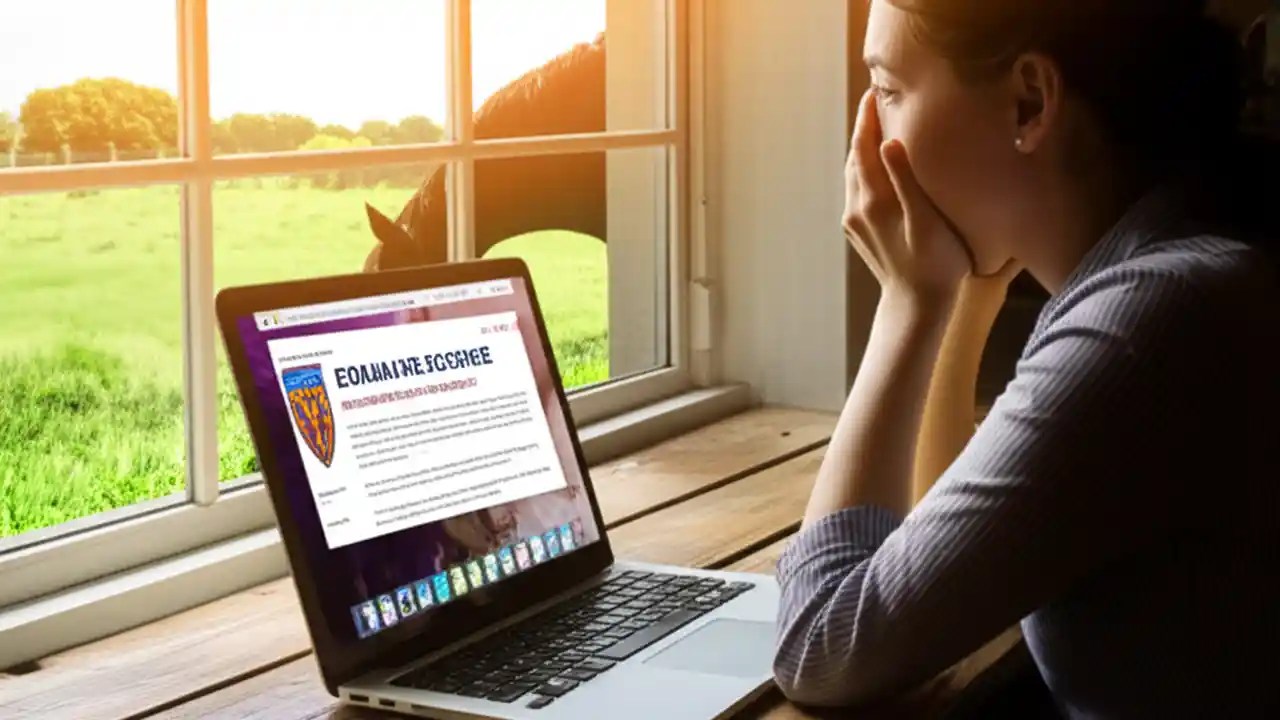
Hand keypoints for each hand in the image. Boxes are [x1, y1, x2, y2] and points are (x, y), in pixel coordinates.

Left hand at [844, 90, 971, 307]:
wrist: (916, 305)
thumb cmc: (935, 263)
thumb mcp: (925, 221)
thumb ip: (905, 181)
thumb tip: (887, 143)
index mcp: (873, 200)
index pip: (864, 147)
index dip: (868, 118)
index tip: (875, 91)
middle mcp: (856, 208)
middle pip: (854, 156)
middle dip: (863, 127)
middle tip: (876, 100)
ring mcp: (854, 221)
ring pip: (853, 173)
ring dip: (861, 147)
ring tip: (876, 124)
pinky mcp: (858, 230)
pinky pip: (856, 189)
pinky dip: (863, 168)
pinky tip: (876, 164)